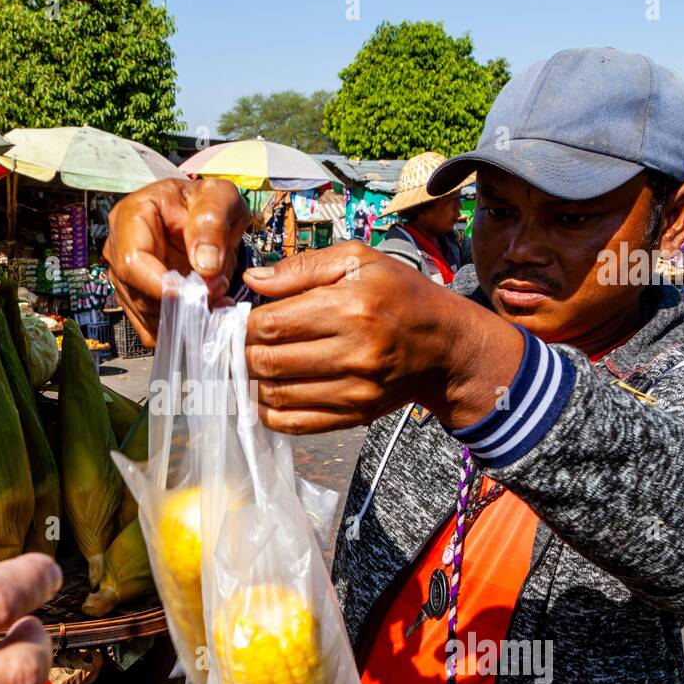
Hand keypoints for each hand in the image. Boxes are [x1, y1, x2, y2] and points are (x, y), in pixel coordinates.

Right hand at [102, 178, 249, 345]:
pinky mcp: (138, 302)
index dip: (162, 285)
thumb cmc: (209, 204)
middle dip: (180, 303)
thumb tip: (205, 266)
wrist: (208, 220)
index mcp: (131, 217)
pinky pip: (154, 329)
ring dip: (184, 319)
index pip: (133, 261)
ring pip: (146, 316)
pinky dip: (181, 330)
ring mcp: (126, 279)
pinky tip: (206, 313)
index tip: (197, 296)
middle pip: (138, 294)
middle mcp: (119, 250)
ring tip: (217, 300)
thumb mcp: (220, 198)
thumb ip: (212, 224)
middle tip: (219, 293)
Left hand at [242, 242, 523, 433]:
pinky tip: (265, 395)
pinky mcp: (355, 415)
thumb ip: (302, 266)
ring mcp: (355, 390)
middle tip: (239, 345)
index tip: (238, 321)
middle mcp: (353, 352)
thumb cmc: (400, 294)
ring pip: (276, 394)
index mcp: (351, 308)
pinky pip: (296, 423)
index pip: (271, 324)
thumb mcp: (358, 261)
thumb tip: (252, 281)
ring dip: (254, 382)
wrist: (445, 345)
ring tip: (252, 366)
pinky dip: (269, 413)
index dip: (243, 325)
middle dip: (243, 353)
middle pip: (268, 361)